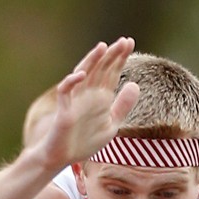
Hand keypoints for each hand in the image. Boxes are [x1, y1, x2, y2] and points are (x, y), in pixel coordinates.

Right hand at [39, 38, 140, 168]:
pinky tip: (81, 74)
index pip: (112, 73)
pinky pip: (65, 92)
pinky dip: (71, 82)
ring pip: (83, 75)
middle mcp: (88, 94)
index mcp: (101, 97)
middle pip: (100, 70)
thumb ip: (123, 106)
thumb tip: (135, 84)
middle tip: (124, 41)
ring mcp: (75, 100)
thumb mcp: (111, 124)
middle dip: (112, 56)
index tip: (130, 42)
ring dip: (92, 61)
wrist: (62, 158)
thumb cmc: (84, 142)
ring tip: (103, 47)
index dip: (120, 58)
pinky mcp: (64, 110)